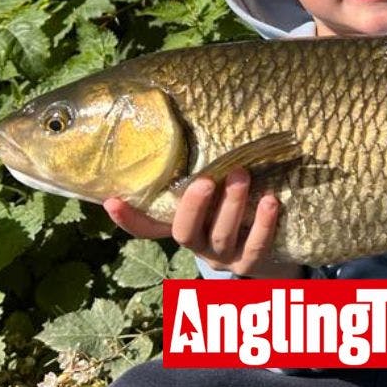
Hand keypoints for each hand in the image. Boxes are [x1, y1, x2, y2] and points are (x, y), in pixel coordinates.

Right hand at [103, 168, 301, 277]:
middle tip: (206, 180)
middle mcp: (197, 244)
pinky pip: (254, 248)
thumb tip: (200, 121)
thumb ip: (209, 173)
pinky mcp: (250, 264)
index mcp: (184, 225)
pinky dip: (263, 225)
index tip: (111, 201)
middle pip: (184, 232)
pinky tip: (271, 202)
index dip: (130, 218)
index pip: (148, 227)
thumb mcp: (221, 193)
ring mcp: (222, 257)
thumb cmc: (241, 207)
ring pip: (220, 236)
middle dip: (193, 206)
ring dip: (231, 206)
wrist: (275, 249)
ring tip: (242, 176)